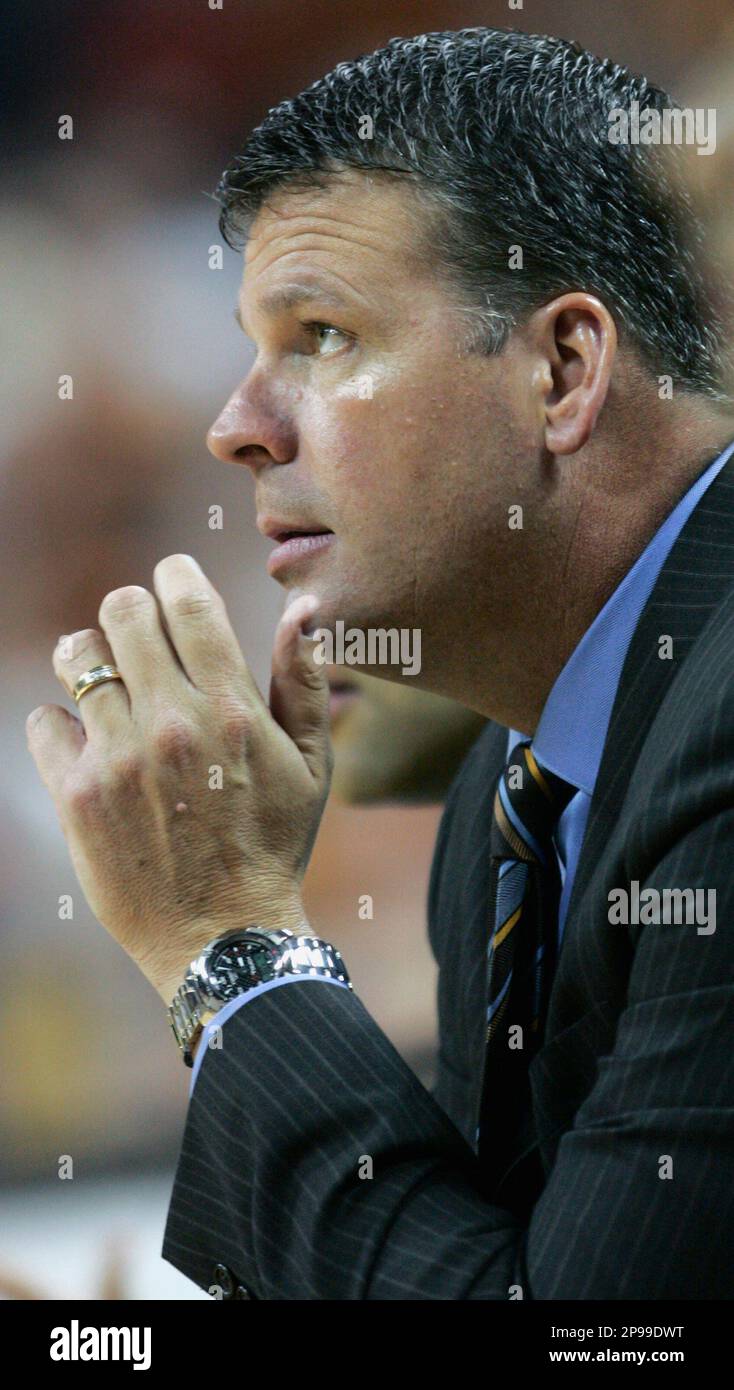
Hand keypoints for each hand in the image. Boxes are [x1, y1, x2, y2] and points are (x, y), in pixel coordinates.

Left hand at [26, 556, 331, 1003]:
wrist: (224, 939)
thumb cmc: (273, 846)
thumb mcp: (310, 766)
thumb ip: (303, 682)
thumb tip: (301, 607)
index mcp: (233, 710)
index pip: (187, 602)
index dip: (174, 574)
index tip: (172, 577)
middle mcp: (174, 725)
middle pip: (123, 612)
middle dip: (131, 612)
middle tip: (138, 636)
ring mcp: (121, 759)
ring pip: (77, 658)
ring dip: (90, 661)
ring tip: (105, 685)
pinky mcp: (79, 796)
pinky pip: (44, 721)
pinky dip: (59, 724)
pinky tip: (86, 744)